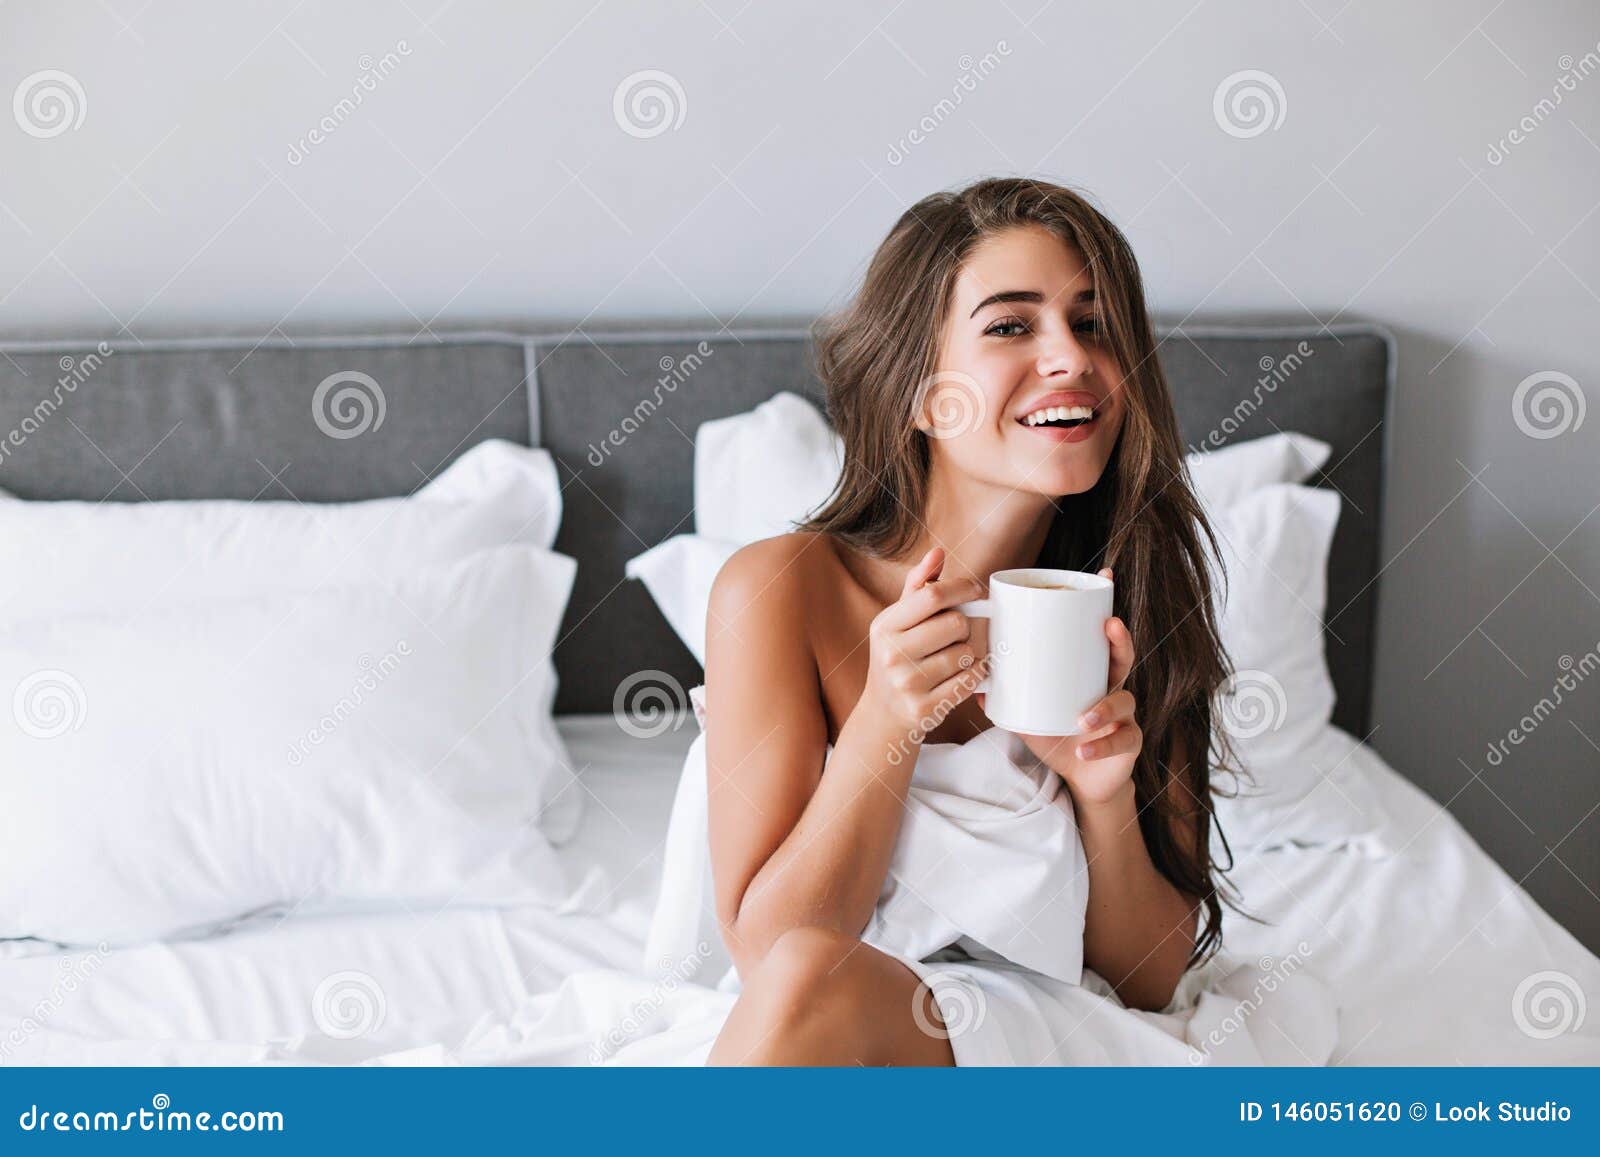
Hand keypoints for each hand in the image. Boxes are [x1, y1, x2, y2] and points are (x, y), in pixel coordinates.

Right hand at [861, 547, 986, 735]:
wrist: (883, 714)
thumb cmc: (898, 657)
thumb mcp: (898, 621)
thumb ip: (918, 585)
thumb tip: (938, 552)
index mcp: (885, 626)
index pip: (933, 594)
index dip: (963, 588)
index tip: (976, 592)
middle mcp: (892, 654)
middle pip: (957, 623)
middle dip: (966, 625)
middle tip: (959, 633)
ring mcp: (907, 684)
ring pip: (967, 653)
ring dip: (970, 653)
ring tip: (955, 658)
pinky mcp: (924, 709)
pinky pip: (970, 681)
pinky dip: (975, 675)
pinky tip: (963, 675)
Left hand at [1009, 568, 1140, 805]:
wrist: (1082, 779)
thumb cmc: (1057, 736)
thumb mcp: (1029, 714)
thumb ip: (1007, 698)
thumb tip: (975, 684)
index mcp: (1089, 674)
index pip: (1098, 638)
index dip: (1104, 608)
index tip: (1105, 577)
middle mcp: (1112, 688)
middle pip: (1122, 657)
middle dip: (1119, 639)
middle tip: (1109, 625)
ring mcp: (1124, 715)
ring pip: (1124, 701)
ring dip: (1105, 706)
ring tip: (1083, 717)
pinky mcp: (1129, 743)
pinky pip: (1121, 740)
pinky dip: (1100, 745)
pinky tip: (1083, 748)